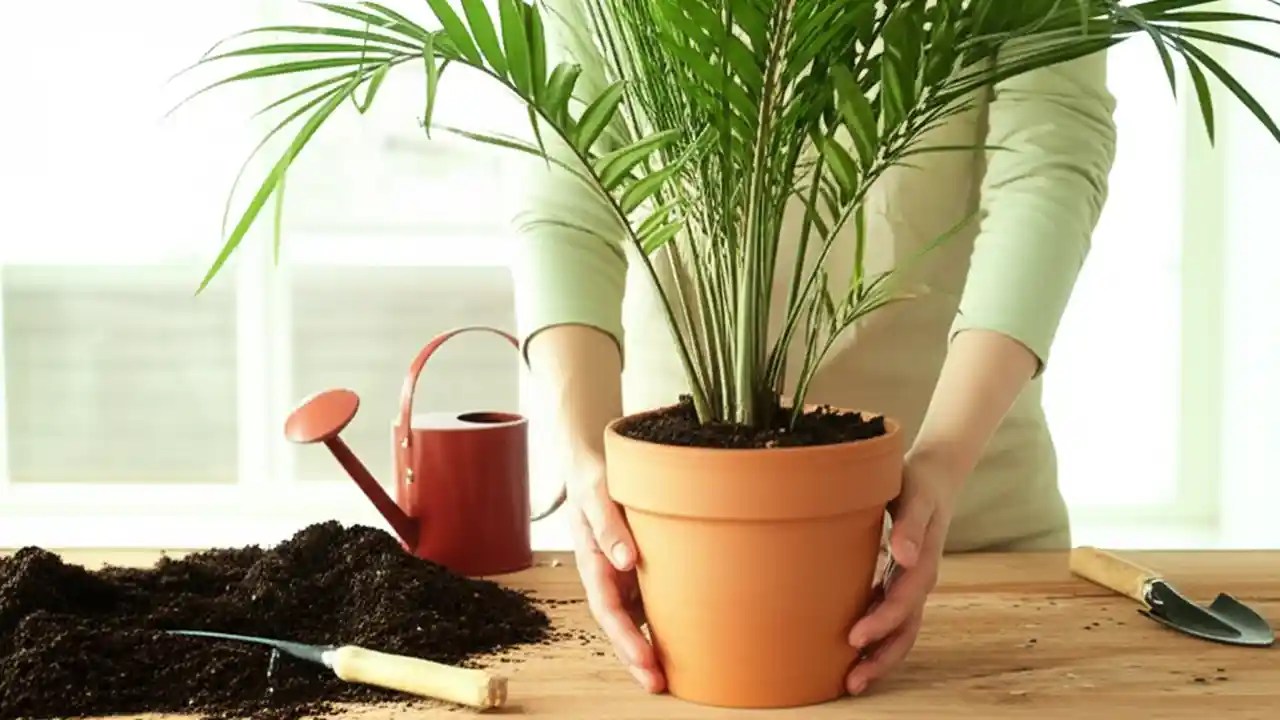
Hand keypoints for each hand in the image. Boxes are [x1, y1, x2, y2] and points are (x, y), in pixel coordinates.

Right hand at [568, 455, 665, 692]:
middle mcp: (608, 574)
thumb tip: (625, 559)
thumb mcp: (596, 493)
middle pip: (619, 625)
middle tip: (658, 684)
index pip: (607, 608)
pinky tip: (687, 639)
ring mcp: (624, 574)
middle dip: (636, 657)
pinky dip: (665, 622)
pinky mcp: (641, 568)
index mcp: (592, 562)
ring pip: (635, 619)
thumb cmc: (594, 476)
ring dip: (650, 648)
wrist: (596, 462)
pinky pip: (652, 599)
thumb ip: (607, 525)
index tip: (644, 658)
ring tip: (673, 676)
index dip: (624, 637)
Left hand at [845, 447, 960, 694]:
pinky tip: (853, 652)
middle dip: (881, 658)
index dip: (880, 622)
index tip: (854, 638)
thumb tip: (903, 555)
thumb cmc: (918, 482)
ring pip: (900, 630)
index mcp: (923, 562)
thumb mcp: (915, 496)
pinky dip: (876, 637)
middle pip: (905, 629)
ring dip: (879, 656)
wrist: (935, 475)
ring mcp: (911, 583)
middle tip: (851, 683)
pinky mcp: (899, 581)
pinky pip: (891, 617)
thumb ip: (910, 524)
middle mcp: (918, 579)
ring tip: (850, 681)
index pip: (903, 602)